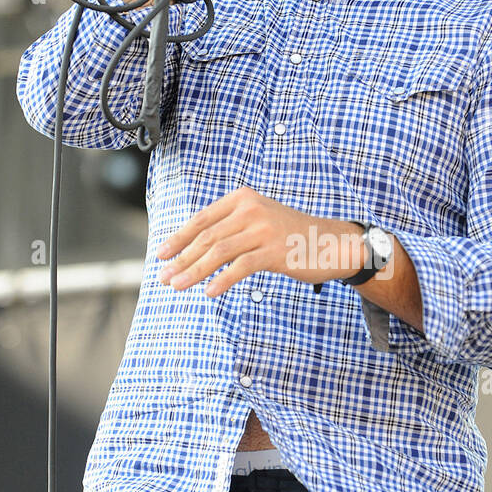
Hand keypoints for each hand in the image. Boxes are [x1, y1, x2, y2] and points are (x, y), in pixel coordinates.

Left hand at [156, 187, 365, 295]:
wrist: (330, 243)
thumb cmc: (289, 236)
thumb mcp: (258, 221)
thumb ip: (230, 228)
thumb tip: (193, 249)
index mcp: (242, 199)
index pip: (202, 219)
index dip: (179, 238)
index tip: (161, 255)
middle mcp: (251, 209)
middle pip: (207, 237)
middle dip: (182, 259)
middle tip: (164, 277)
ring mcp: (263, 229)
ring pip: (219, 252)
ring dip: (194, 271)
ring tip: (178, 286)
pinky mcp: (274, 251)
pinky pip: (240, 267)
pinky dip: (222, 280)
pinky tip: (209, 292)